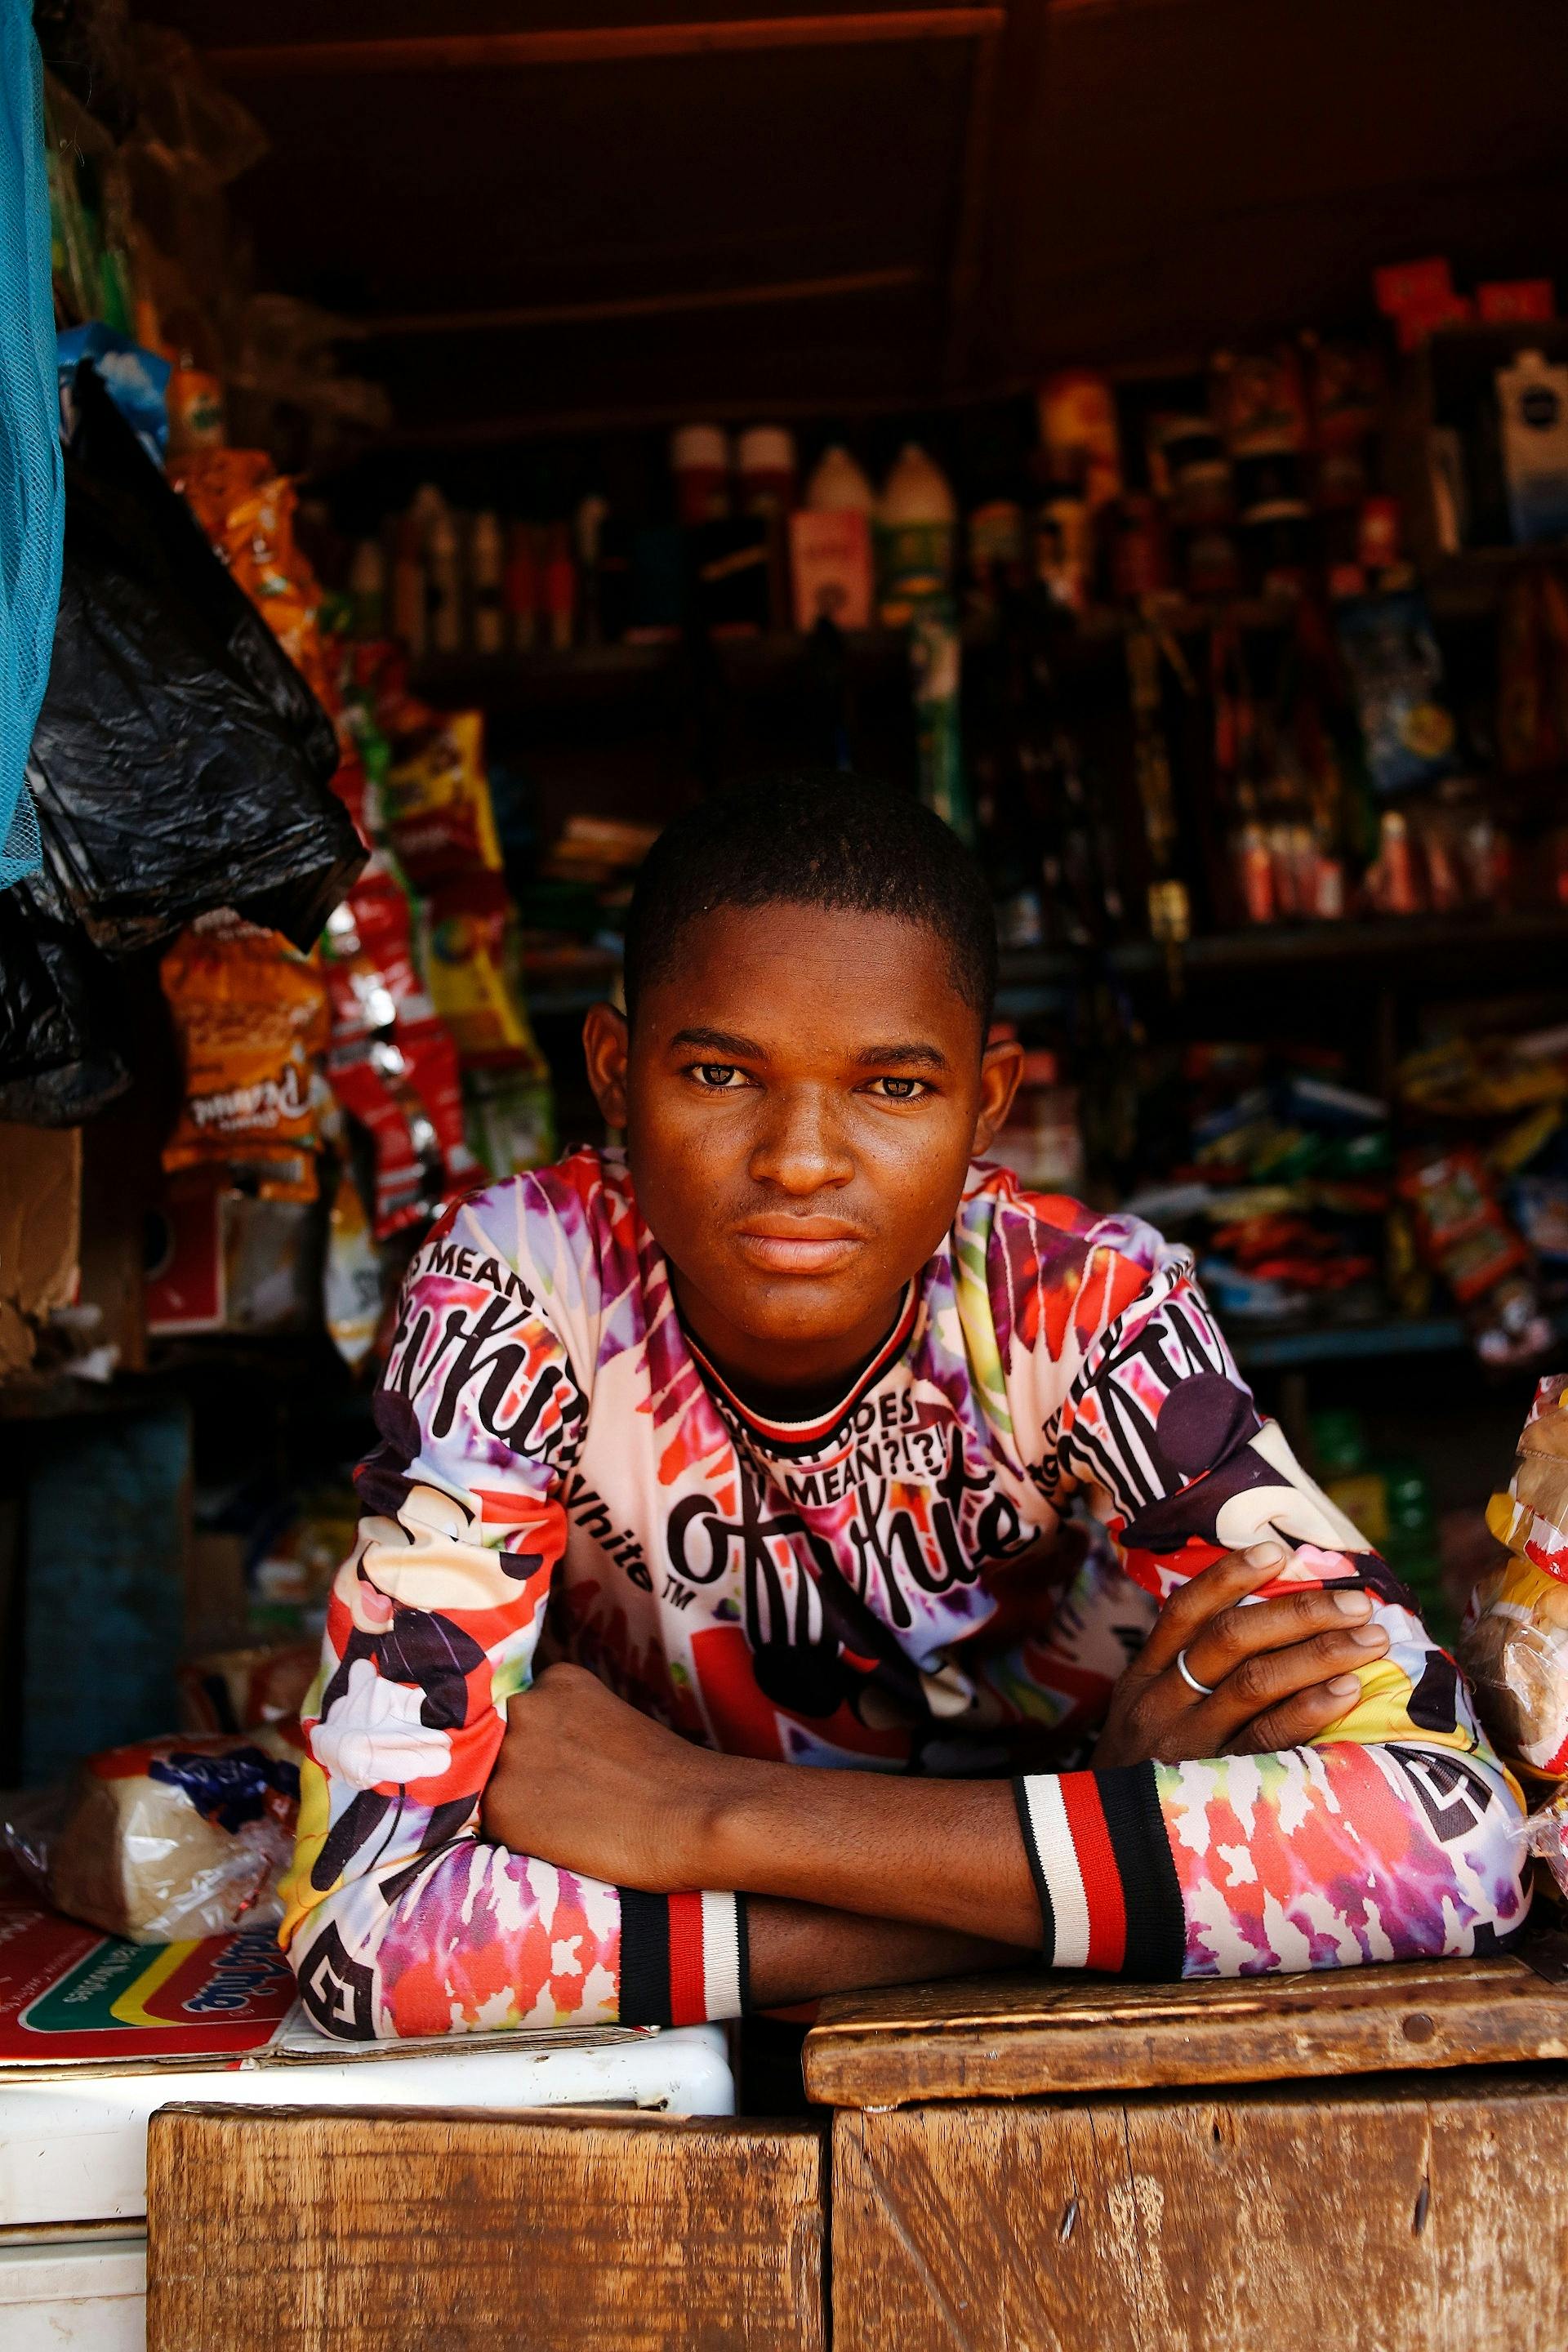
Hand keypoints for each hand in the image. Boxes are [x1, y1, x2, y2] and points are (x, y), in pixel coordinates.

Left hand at [480, 1663, 722, 1889]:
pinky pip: (490, 1827)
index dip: (538, 1749)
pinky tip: (561, 1842)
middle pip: (498, 1746)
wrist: (693, 1815)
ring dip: (516, 1805)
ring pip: (489, 1786)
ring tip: (569, 1821)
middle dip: (523, 1772)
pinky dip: (516, 1839)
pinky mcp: (501, 1807)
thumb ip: (569, 1724)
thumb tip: (545, 1755)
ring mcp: (509, 1754)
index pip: (519, 1715)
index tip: (566, 1770)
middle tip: (569, 1798)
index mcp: (556, 1679)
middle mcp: (523, 1708)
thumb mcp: (611, 1721)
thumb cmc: (669, 1777)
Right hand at [1092, 1543, 1388, 1769]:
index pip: (1185, 1611)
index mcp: (1143, 1677)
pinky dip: (1312, 1708)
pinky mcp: (1219, 1786)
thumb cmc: (1143, 1773)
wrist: (1107, 1852)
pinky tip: (1349, 1689)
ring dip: (1321, 1652)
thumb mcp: (1141, 1715)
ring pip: (1258, 1682)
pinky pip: (1271, 1739)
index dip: (1229, 1576)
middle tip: (1355, 1600)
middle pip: (1231, 1638)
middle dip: (1299, 1611)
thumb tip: (1262, 1622)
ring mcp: (1190, 1745)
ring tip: (1370, 1637)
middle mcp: (1162, 1704)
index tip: (1276, 1551)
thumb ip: (1183, 1672)